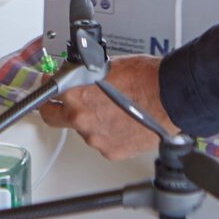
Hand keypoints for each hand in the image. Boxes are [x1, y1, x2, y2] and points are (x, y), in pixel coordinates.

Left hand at [38, 54, 177, 158]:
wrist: (171, 98)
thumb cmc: (146, 79)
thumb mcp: (107, 66)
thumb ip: (86, 76)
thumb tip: (79, 77)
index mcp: (76, 95)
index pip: (48, 92)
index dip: (51, 86)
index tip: (53, 85)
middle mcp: (82, 119)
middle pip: (53, 117)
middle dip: (56, 108)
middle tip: (65, 101)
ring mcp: (96, 138)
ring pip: (83, 129)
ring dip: (91, 120)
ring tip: (112, 110)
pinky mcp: (111, 151)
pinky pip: (102, 141)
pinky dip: (109, 133)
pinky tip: (122, 122)